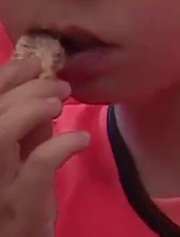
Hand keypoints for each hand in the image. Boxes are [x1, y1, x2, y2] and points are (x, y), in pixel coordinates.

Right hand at [0, 58, 87, 236]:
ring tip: (59, 105)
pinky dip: (61, 144)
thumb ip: (26, 128)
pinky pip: (37, 166)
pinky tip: (79, 140)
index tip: (32, 64)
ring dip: (33, 110)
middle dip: (27, 89)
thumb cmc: (17, 201)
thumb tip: (44, 86)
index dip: (3, 77)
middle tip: (59, 86)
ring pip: (0, 134)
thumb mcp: (17, 160)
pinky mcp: (18, 208)